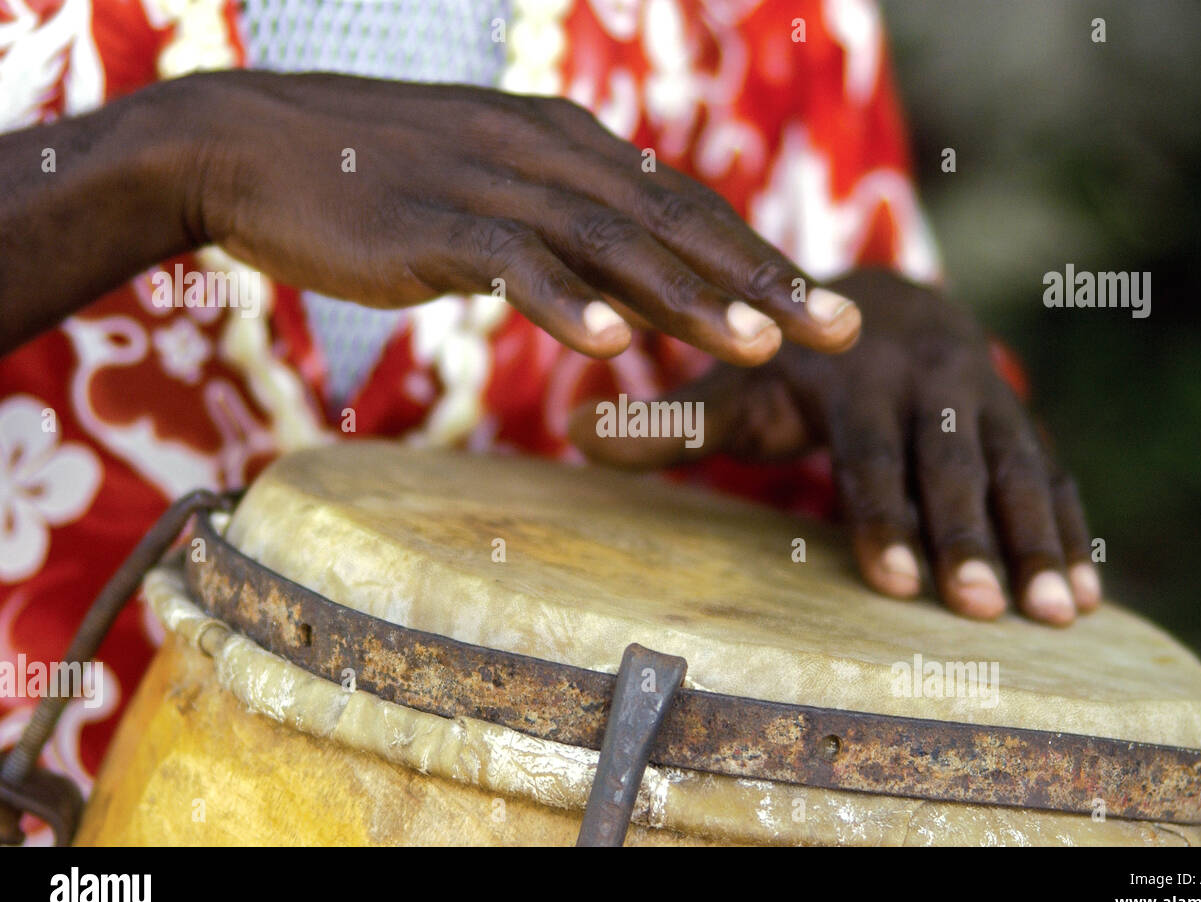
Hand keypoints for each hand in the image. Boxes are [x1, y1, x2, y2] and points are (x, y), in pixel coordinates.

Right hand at [188, 72, 859, 363]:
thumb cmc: (375, 180)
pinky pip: (510, 263)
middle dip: (762, 281)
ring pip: (609, 242)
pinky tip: (613, 345)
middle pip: (673, 224)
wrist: (250, 144)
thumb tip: (620, 295)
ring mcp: (489, 184)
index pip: (682, 208)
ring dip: (688, 296)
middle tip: (839, 332)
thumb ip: (558, 234)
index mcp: (566, 148)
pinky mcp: (430, 223)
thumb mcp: (487, 192)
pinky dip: (563, 302)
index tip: (824, 310)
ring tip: (757, 347)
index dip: (759, 260)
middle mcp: (545, 155)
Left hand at [569, 267, 1100, 625]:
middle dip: (969, 538)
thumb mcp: (733, 386)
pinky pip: (1053, 474)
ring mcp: (983, 398)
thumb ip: (664, 421)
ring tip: (1057, 615)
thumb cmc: (790, 365)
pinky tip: (1090, 599)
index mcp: (853, 372)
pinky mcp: (1019, 421)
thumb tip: (572, 433)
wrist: (889, 301)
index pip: (868, 453)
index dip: (882, 517)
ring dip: (1038, 540)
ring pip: (1015, 470)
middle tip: (984, 610)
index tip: (894, 584)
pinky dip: (1072, 531)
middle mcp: (928, 378)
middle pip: (951, 465)